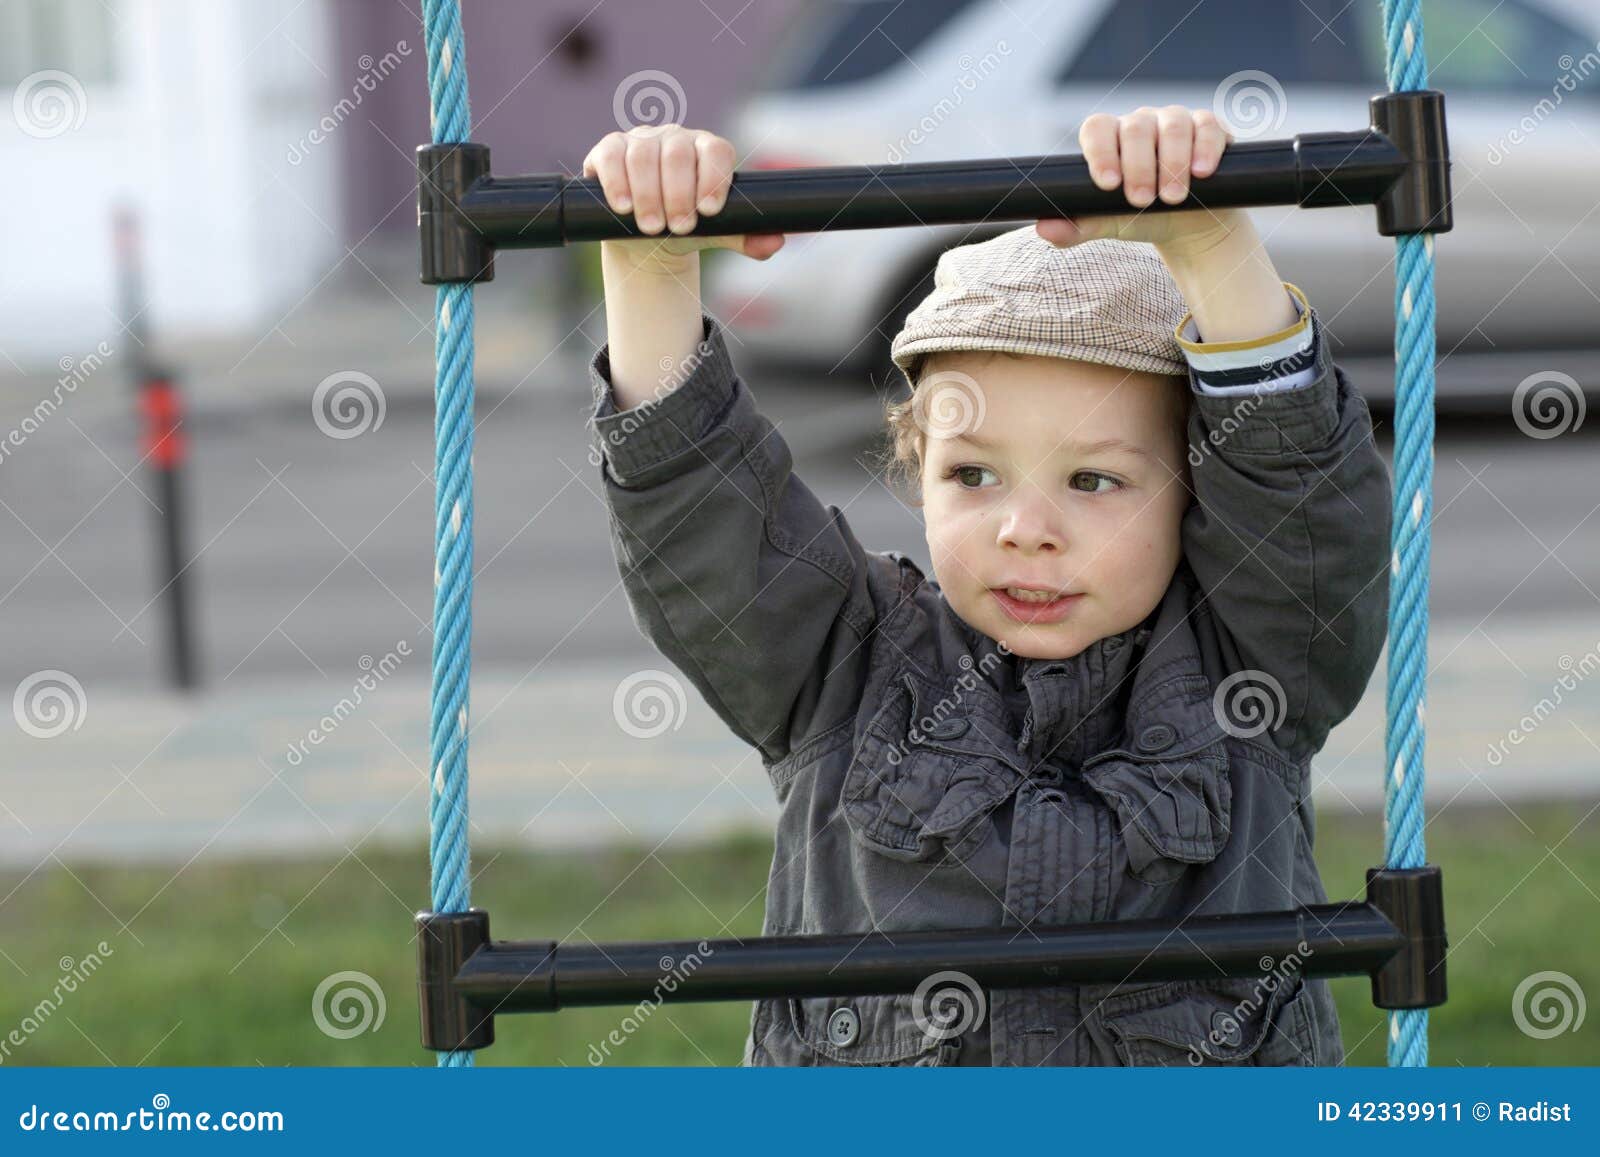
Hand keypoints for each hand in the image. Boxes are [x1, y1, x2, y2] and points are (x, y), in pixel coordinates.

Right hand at [582, 124, 785, 269]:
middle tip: (679, 228)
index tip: (709, 211)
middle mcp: (676, 138)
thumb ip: (745, 235)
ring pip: (643, 155)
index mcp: (708, 150)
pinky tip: (623, 206)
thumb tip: (775, 243)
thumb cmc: (685, 227)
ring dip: (648, 194)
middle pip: (678, 153)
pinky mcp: (609, 151)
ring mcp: (641, 141)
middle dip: (678, 194)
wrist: (645, 237)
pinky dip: (616, 182)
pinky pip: (611, 156)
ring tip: (652, 227)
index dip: (714, 178)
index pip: (716, 151)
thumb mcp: (716, 233)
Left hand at [1037, 105, 1237, 253]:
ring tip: (1173, 197)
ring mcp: (1175, 121)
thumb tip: (1043, 229)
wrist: (1188, 225)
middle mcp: (1140, 124)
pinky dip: (1205, 149)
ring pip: (1172, 126)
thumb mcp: (1107, 225)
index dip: (1100, 152)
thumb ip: (1076, 227)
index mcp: (1109, 139)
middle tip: (1141, 201)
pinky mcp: (1209, 128)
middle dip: (1138, 167)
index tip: (1107, 185)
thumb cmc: (1140, 217)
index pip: (1097, 128)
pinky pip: (1208, 127)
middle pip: (1135, 129)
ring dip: (1172, 163)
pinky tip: (1201, 172)